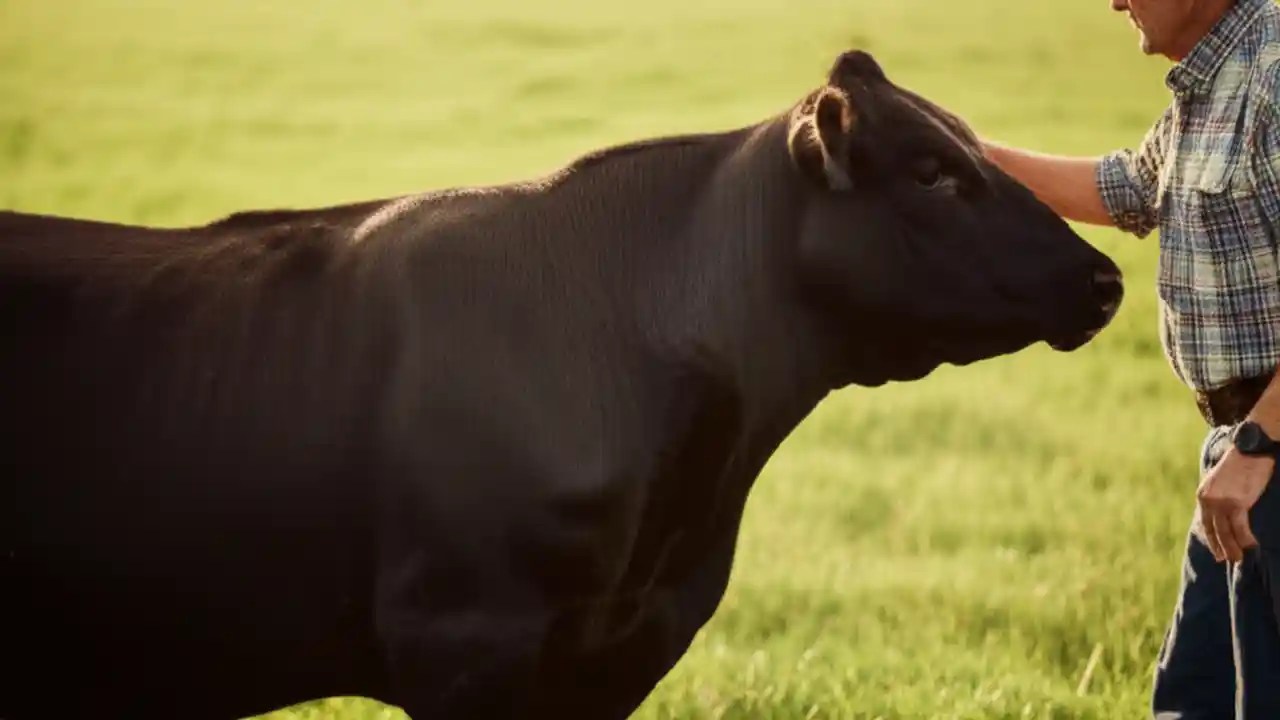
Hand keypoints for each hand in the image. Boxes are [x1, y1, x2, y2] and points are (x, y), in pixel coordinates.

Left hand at [1195, 445, 1272, 562]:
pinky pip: (1240, 527)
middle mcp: (1208, 501)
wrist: (1249, 450)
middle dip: (1219, 547)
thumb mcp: (1218, 481)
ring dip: (1232, 548)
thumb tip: (1220, 512)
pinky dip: (1245, 538)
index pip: (1205, 522)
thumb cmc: (1238, 464)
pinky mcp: (1237, 503)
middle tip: (1225, 560)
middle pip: (1213, 530)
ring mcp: (1222, 503)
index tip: (1215, 550)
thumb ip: (1216, 496)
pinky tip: (1251, 545)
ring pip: (1225, 532)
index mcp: (1202, 495)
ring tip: (1238, 559)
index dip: (1210, 538)